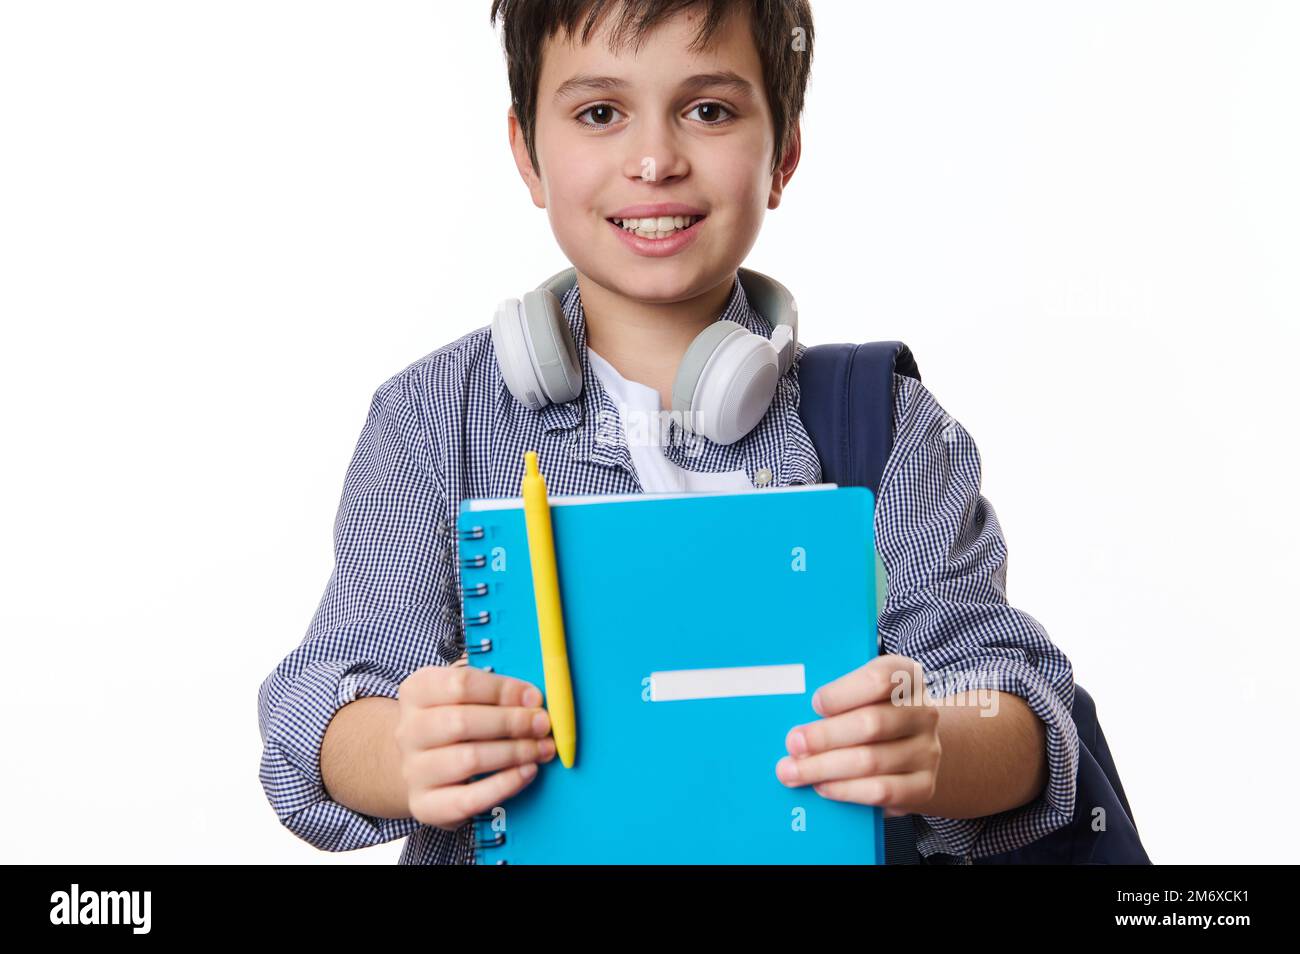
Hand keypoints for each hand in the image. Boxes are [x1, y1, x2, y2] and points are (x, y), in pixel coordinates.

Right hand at [396, 651, 555, 831]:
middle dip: (512, 722)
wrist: (425, 766)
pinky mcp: (424, 805)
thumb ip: (496, 692)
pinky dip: (504, 785)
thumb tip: (532, 697)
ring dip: (514, 753)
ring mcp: (413, 770)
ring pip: (468, 759)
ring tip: (542, 749)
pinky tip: (527, 772)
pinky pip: (468, 799)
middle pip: (462, 721)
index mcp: (417, 691)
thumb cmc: (456, 724)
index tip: (534, 697)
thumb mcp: (468, 697)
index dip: (503, 690)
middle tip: (543, 725)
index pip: (461, 683)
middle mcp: (409, 730)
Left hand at [775, 654, 940, 816]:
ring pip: (871, 761)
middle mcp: (923, 712)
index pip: (879, 679)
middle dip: (824, 736)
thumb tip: (791, 711)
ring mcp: (928, 751)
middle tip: (792, 744)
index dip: (843, 693)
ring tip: (793, 771)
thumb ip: (835, 697)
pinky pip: (881, 791)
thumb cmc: (870, 712)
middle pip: (871, 723)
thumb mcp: (859, 694)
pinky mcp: (924, 786)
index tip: (814, 704)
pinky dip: (846, 790)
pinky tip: (822, 786)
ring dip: (824, 767)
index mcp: (906, 676)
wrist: (911, 748)